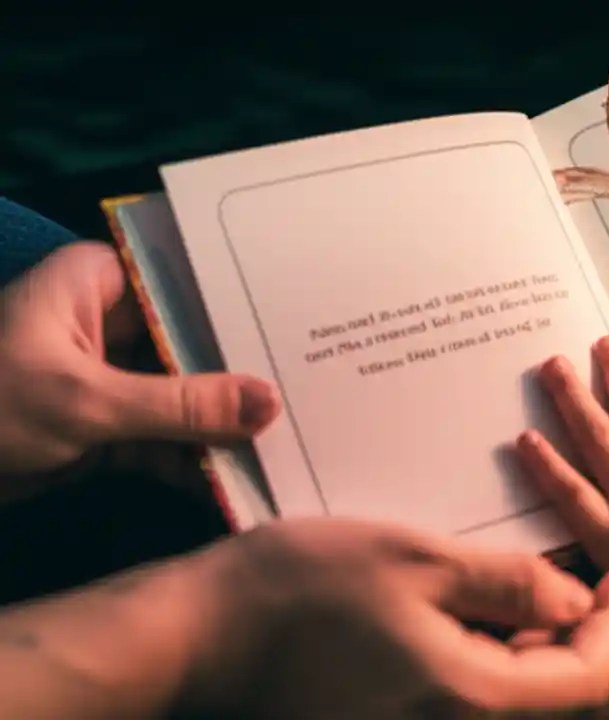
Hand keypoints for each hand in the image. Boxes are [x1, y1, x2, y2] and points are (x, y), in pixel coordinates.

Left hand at [0, 241, 280, 491]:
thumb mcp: (85, 403)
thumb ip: (180, 406)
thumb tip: (271, 406)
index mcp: (96, 283)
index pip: (187, 278)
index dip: (244, 297)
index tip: (305, 317)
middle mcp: (109, 323)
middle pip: (195, 341)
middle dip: (246, 370)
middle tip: (317, 382)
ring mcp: (109, 379)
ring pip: (186, 395)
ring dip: (227, 422)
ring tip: (299, 433)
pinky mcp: (106, 430)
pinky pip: (167, 439)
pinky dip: (198, 459)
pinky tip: (250, 474)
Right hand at [181, 518, 608, 717]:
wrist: (199, 637)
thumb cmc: (302, 588)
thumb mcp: (418, 560)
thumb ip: (510, 582)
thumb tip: (576, 599)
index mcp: (470, 697)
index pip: (586, 677)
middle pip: (553, 694)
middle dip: (580, 631)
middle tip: (586, 566)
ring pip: (510, 695)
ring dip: (535, 641)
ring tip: (531, 576)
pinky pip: (466, 698)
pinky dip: (490, 655)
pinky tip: (477, 606)